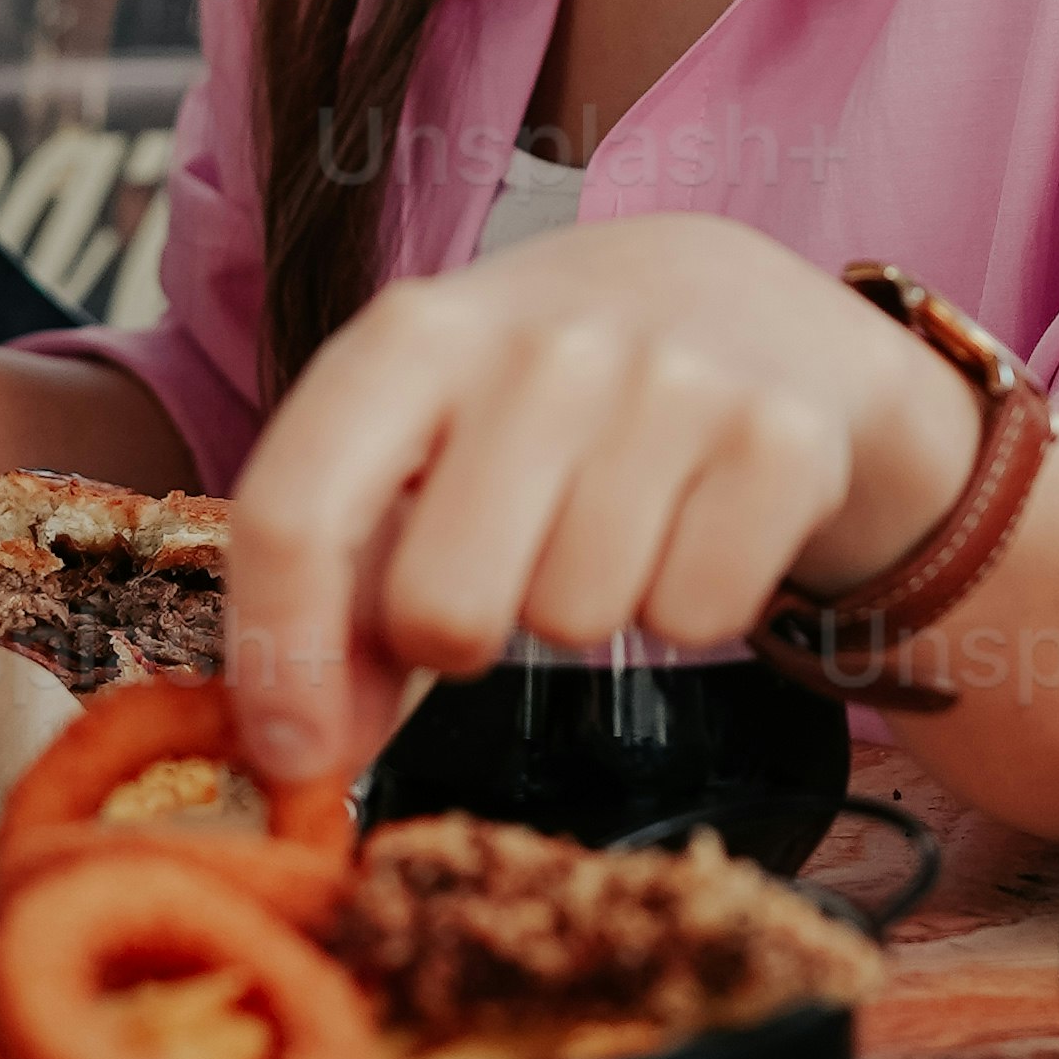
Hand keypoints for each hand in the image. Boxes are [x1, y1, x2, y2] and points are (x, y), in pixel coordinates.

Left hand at [218, 212, 975, 789]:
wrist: (747, 300)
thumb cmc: (547, 395)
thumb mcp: (428, 439)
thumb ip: (350, 586)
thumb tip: (309, 749)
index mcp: (414, 334)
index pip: (295, 507)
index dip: (278, 656)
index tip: (290, 758)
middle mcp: (538, 345)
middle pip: (441, 609)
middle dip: (456, 636)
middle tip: (501, 572)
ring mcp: (669, 383)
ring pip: (575, 624)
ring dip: (583, 607)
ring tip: (607, 520)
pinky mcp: (781, 439)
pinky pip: (695, 619)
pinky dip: (689, 602)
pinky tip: (692, 522)